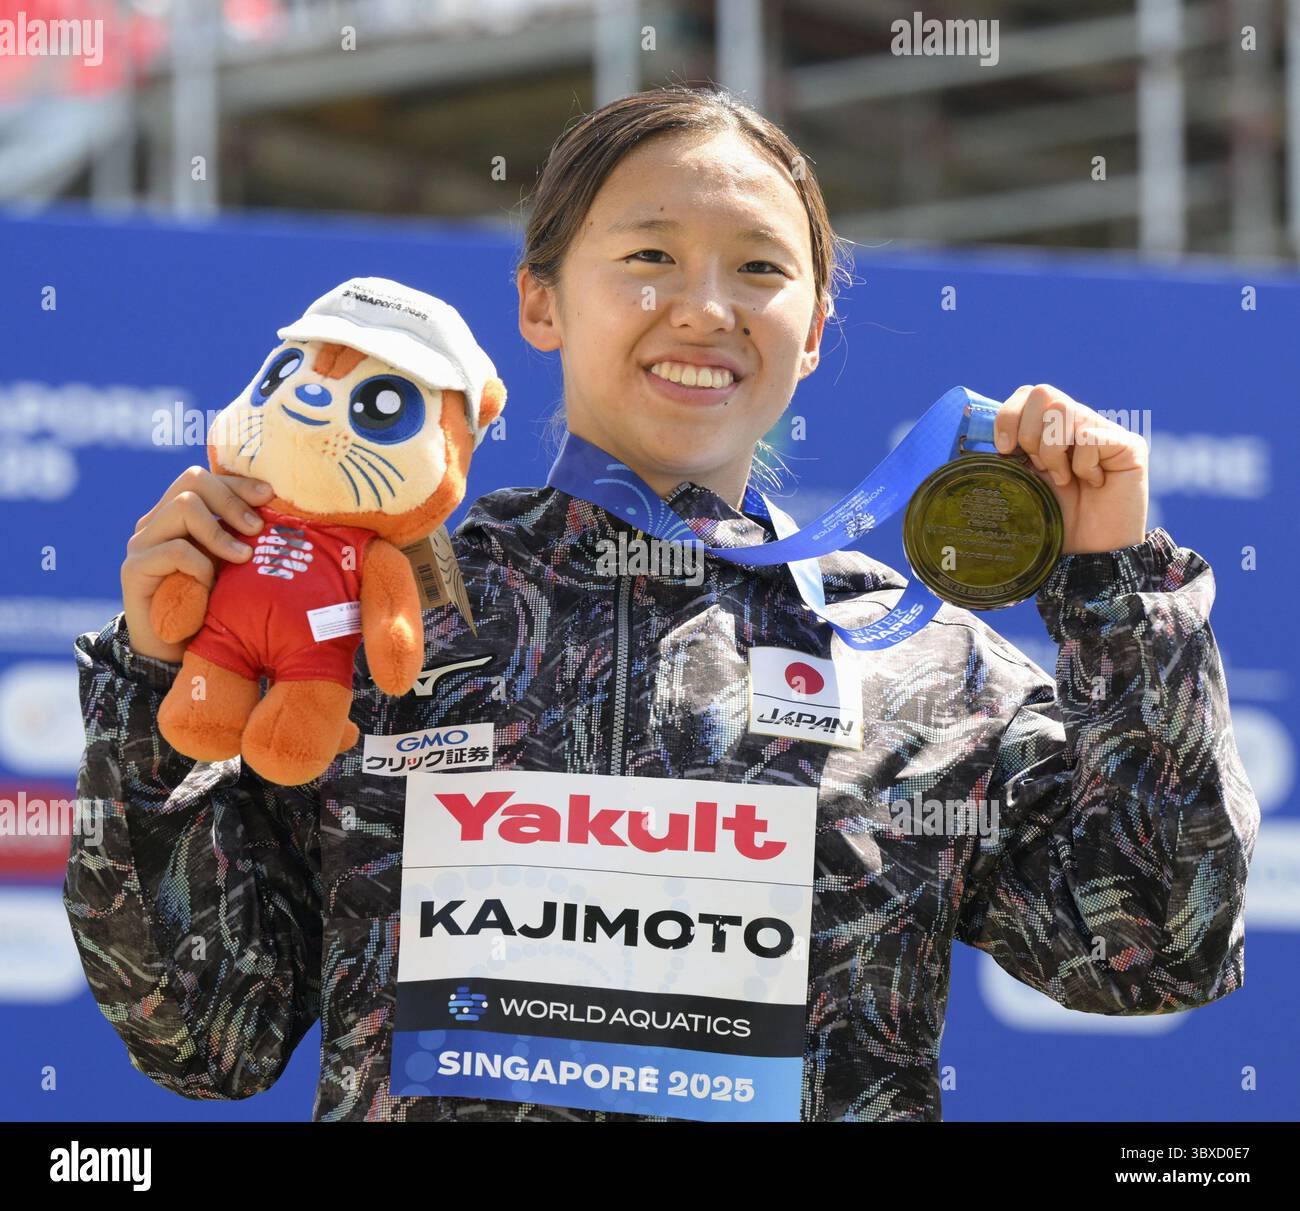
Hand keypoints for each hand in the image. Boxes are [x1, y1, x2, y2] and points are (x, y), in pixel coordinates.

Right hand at [121, 467, 271, 661]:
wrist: (174, 651)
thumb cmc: (212, 607)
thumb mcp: (232, 566)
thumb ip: (244, 538)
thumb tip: (282, 513)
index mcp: (179, 515)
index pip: (205, 478)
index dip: (239, 483)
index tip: (270, 495)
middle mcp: (157, 522)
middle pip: (192, 479)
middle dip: (232, 500)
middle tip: (257, 529)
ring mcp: (142, 542)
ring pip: (183, 507)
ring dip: (221, 533)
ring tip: (243, 558)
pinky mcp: (134, 568)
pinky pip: (176, 550)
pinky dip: (201, 565)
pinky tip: (210, 586)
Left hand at [993, 384, 1148, 554]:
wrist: (1089, 557)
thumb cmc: (1053, 524)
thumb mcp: (1019, 486)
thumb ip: (1006, 459)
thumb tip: (972, 439)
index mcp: (1049, 431)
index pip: (1027, 395)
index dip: (1009, 416)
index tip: (1005, 450)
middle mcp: (1078, 424)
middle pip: (1043, 393)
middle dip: (1029, 434)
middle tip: (1039, 469)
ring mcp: (1104, 432)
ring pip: (1064, 411)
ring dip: (1053, 452)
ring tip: (1064, 480)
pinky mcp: (1128, 445)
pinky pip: (1091, 436)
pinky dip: (1083, 465)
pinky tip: (1093, 484)